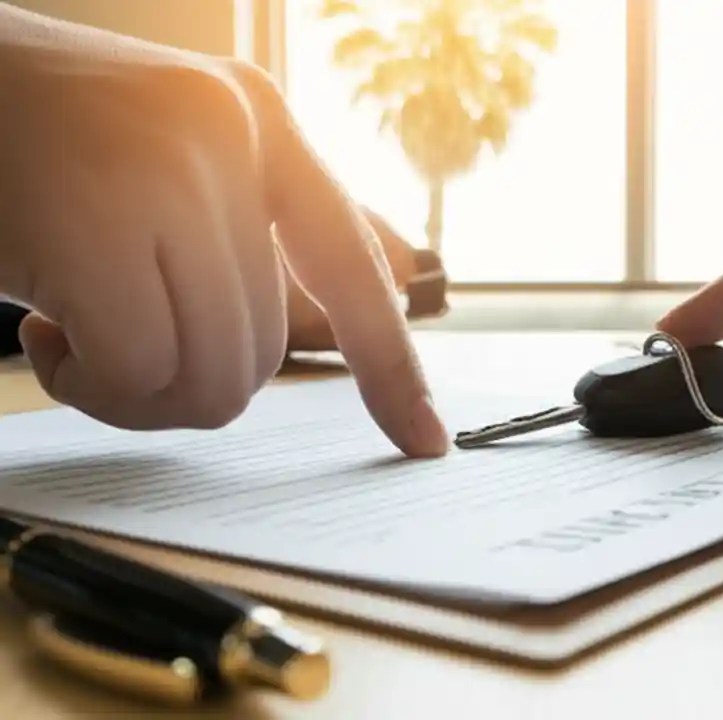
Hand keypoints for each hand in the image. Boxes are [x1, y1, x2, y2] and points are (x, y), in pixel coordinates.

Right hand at [0, 8, 447, 455]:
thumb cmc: (30, 143)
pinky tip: (42, 329)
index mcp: (258, 117)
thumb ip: (262, 221)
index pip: (353, 263)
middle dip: (185, 377)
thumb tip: (391, 281)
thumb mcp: (167, 156)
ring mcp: (167, 172)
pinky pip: (139, 375)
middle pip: (267, 349)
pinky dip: (89, 385)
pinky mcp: (97, 222)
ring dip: (135, 388)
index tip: (428, 441)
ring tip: (72, 329)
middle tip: (104, 338)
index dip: (394, 364)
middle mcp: (230, 134)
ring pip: (215, 378)